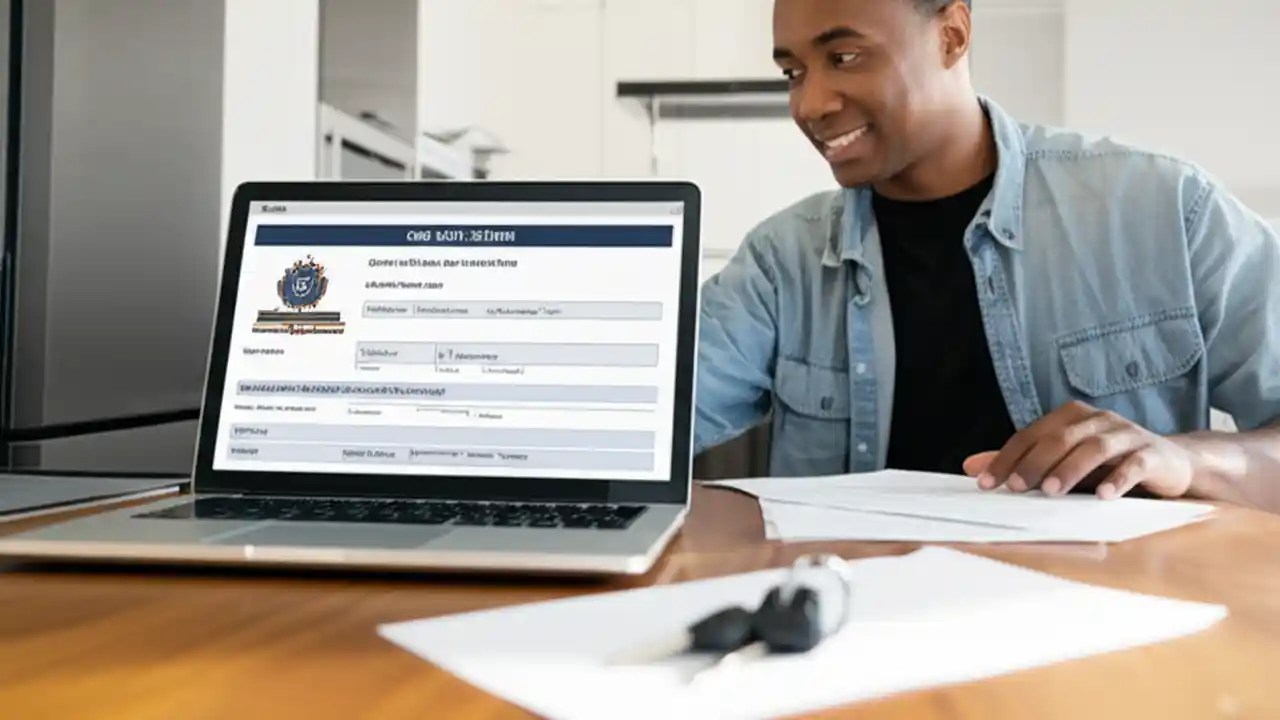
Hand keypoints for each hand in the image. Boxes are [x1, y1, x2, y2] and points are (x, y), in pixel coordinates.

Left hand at [962, 401, 1197, 499]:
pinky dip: (1118, 479)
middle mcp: (1098, 420)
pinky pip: (1134, 464)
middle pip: (1060, 438)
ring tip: (1053, 492)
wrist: (1171, 463)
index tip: (986, 482)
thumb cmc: (1108, 463)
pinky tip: (1104, 496)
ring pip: (1095, 448)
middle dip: (1035, 462)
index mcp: (1071, 417)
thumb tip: (971, 467)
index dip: (1007, 457)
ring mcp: (1126, 434)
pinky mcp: (1153, 454)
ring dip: (1071, 470)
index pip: (1031, 434)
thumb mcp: (1062, 462)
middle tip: (1017, 487)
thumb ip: (1020, 462)